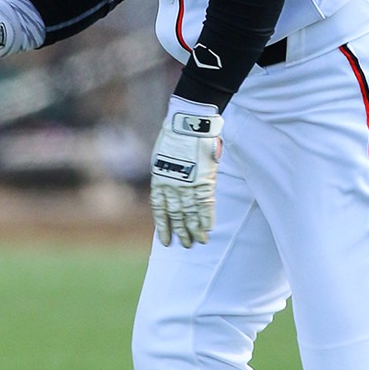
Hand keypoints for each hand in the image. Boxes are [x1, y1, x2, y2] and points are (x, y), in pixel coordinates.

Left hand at [149, 99, 223, 247]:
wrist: (187, 124)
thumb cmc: (174, 135)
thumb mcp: (162, 155)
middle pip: (176, 215)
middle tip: (186, 245)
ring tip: (198, 241)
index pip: (160, 210)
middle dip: (181, 231)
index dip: (163, 226)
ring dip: (195, 229)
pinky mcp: (204, 181)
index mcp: (159, 180)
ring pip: (191, 213)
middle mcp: (172, 187)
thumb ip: (166, 171)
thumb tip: (169, 182)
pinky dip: (207, 217)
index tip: (166, 240)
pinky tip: (209, 229)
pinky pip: (205, 204)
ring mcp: (188, 185)